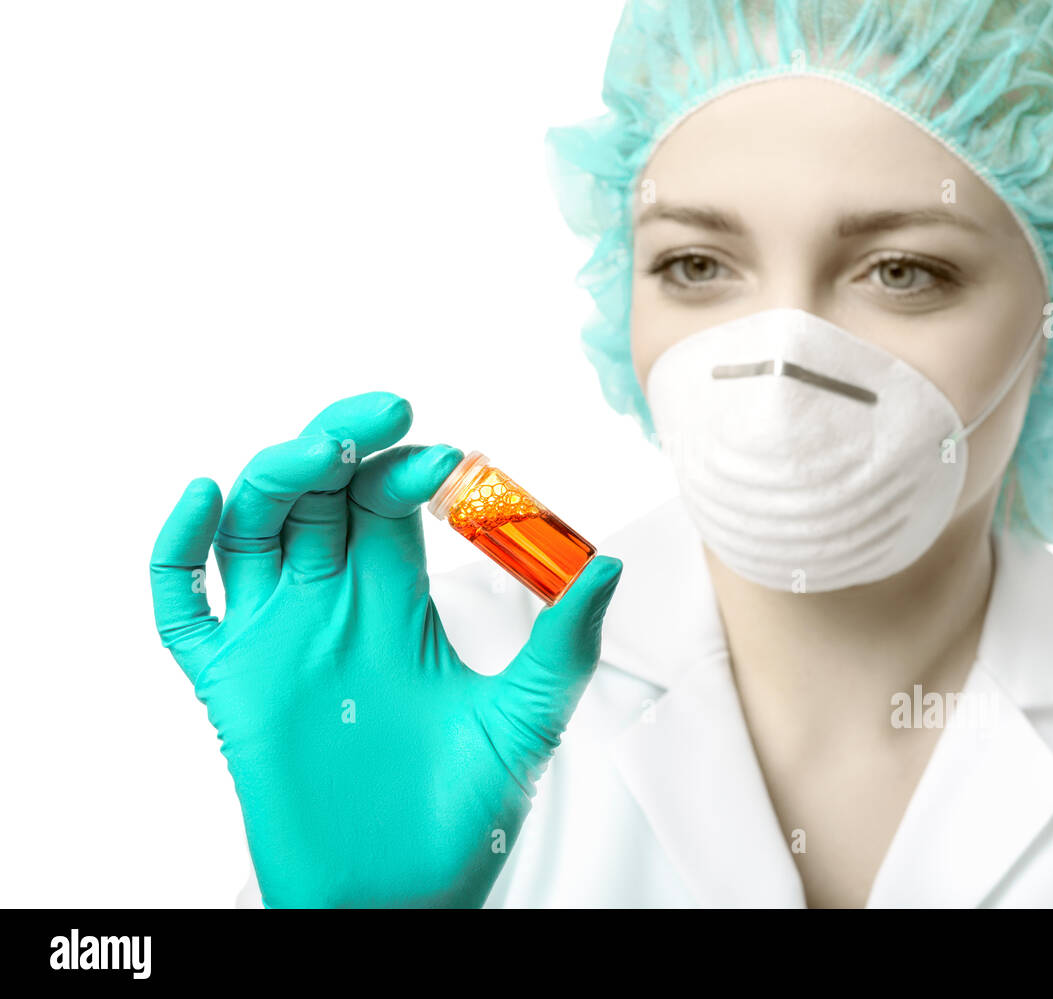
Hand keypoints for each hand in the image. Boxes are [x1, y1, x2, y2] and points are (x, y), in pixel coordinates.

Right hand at [149, 392, 622, 906]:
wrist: (404, 895)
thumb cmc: (466, 809)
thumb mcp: (526, 718)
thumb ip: (561, 642)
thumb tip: (606, 563)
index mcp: (396, 598)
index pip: (387, 499)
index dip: (411, 468)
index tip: (452, 463)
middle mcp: (331, 603)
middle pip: (316, 490)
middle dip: (339, 440)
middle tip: (379, 416)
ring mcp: (275, 637)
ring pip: (250, 525)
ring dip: (273, 477)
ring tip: (317, 453)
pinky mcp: (230, 683)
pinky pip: (180, 604)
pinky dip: (175, 548)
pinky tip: (201, 499)